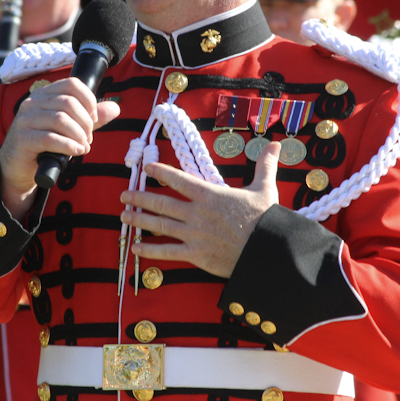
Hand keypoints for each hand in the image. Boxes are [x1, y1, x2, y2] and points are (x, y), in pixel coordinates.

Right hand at [0, 77, 120, 215]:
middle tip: (88, 139)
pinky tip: (76, 152)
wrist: (19, 168)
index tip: (94, 118)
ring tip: (83, 147)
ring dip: (79, 136)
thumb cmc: (45, 145)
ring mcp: (25, 119)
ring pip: (61, 120)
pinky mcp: (22, 138)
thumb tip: (115, 108)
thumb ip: (90, 118)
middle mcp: (32, 102)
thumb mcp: (70, 129)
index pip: (72, 84)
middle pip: (69, 103)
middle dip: (86, 123)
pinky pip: (50, 138)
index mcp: (44, 94)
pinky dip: (69, 146)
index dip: (89, 100)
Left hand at [118, 142, 281, 278]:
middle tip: (124, 195)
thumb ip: (265, 166)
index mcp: (210, 195)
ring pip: (159, 226)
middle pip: (162, 203)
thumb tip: (276, 145)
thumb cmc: (266, 220)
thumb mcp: (265, 189)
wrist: (268, 251)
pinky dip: (149, 251)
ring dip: (139, 220)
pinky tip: (135, 249)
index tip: (147, 167)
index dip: (161, 172)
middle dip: (140, 198)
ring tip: (123, 216)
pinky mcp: (195, 255)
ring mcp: (193, 235)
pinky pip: (167, 252)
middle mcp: (197, 213)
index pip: (179, 179)